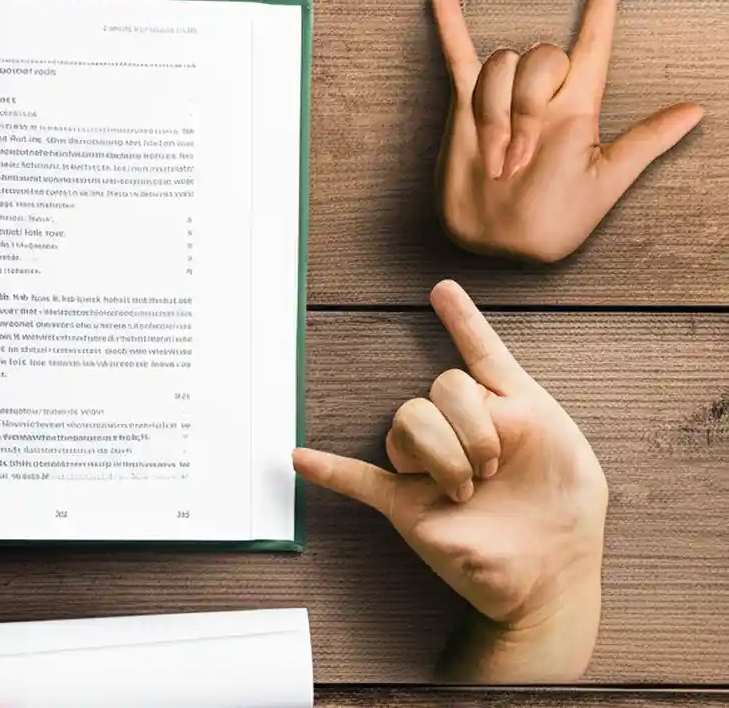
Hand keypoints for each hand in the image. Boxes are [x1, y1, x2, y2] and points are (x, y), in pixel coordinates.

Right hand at [293, 280, 607, 682]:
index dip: (463, 320)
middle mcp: (464, 432)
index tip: (443, 289)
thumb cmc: (567, 517)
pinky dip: (329, 468)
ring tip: (466, 490)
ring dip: (441, 456)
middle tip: (495, 468)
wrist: (548, 580)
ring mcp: (431, 468)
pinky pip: (360, 479)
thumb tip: (479, 396)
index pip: (481, 355)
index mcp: (508, 412)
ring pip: (407, 423)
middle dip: (472, 427)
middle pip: (441, 388)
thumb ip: (529, 412)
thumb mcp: (569, 451)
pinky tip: (301, 458)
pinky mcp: (406, 504)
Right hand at [432, 0, 703, 261]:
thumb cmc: (553, 221)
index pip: (594, 46)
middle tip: (521, 157)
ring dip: (495, 112)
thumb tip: (696, 110)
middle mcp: (541, 98)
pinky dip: (449, 24)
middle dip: (528, 103)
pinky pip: (458, 57)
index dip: (601, 10)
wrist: (502, 246)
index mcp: (577, 109)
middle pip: (539, 57)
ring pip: (500, 64)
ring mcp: (502, 100)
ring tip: (497, 159)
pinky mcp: (466, 110)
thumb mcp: (605, 181)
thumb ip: (645, 141)